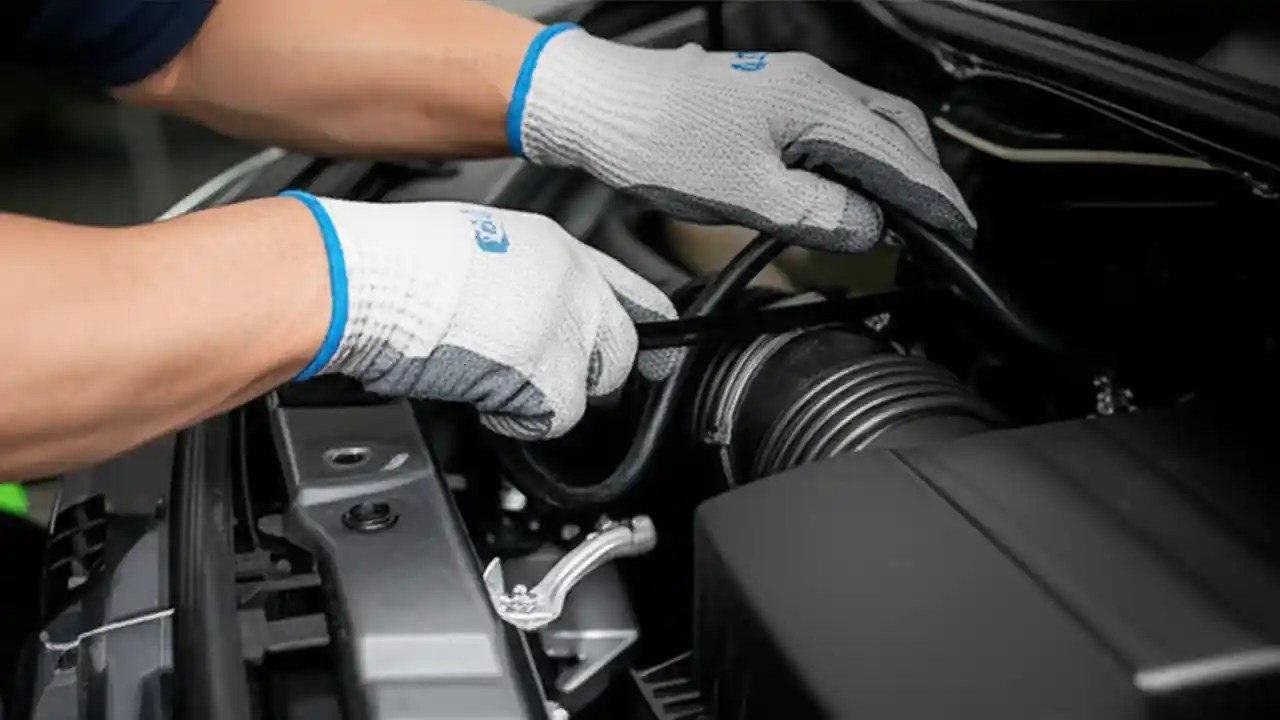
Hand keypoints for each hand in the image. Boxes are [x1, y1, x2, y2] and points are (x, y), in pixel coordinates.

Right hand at [283, 192, 678, 439]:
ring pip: (591, 389)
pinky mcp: (545, 369)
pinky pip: (556, 418)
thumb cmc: (396, 264)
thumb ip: (528, 283)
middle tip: (538, 382)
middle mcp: (572, 282)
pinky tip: (484, 400)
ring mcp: (563, 326)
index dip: (643, 329)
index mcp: (558, 247)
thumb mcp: (482, 251)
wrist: (365, 278)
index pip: (634, 293)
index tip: (652, 352)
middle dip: (589, 376)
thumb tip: (536, 318)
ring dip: (547, 399)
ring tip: (494, 381)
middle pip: (624, 350)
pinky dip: (521, 421)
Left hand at [508, 24, 974, 251]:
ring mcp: (790, 86)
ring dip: (889, 169)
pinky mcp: (767, 98)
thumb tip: (868, 229)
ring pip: (866, 125)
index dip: (935, 199)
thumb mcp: (744, 194)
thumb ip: (817, 215)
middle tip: (937, 227)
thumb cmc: (657, 138)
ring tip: (897, 215)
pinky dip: (854, 159)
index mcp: (816, 103)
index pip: (898, 155)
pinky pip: (833, 126)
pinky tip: (843, 188)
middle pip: (896, 129)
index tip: (960, 231)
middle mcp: (812, 84)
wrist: (598, 104)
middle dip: (923, 179)